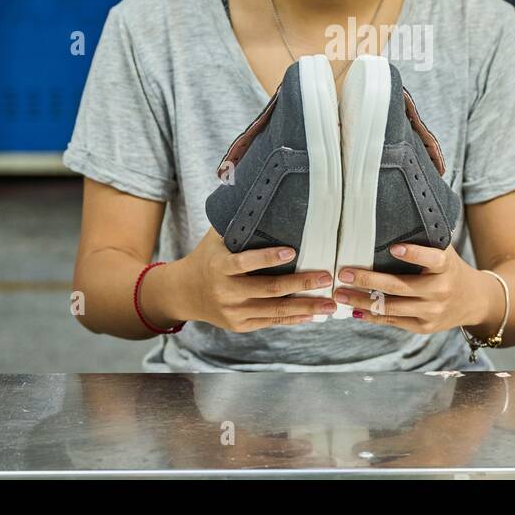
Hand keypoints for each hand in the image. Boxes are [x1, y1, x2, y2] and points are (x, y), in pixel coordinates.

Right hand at [173, 227, 337, 331]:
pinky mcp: (241, 325)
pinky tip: (314, 314)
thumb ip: (235, 219)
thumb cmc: (208, 257)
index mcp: (220, 267)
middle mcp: (226, 292)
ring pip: (275, 311)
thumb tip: (257, 189)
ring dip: (306, 308)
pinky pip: (272, 322)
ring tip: (330, 302)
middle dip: (300, 284)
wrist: (184, 293)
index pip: (244, 263)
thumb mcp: (215, 238)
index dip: (268, 258)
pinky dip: (294, 319)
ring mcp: (234, 312)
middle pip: (269, 290)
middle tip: (325, 276)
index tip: (292, 251)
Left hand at [331, 244, 489, 333]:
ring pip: (390, 307)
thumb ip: (424, 242)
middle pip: (399, 286)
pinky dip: (371, 315)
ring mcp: (431, 312)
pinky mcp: (424, 328)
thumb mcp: (445, 252)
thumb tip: (390, 220)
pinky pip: (392, 322)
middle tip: (344, 272)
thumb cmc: (449, 270)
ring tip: (340, 293)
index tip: (393, 248)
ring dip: (361, 300)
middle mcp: (440, 291)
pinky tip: (354, 310)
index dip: (413, 254)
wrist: (474, 301)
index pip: (432, 259)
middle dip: (367, 279)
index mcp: (446, 267)